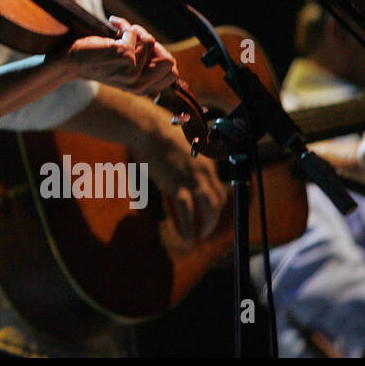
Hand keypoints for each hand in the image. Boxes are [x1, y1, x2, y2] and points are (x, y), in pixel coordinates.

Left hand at [65, 17, 176, 94]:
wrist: (69, 61)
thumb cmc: (95, 62)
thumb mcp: (124, 71)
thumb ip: (144, 68)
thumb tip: (167, 58)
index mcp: (141, 89)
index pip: (172, 73)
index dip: (161, 55)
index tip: (143, 47)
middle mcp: (138, 84)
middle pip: (168, 60)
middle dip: (153, 43)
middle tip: (134, 37)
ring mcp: (131, 71)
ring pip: (151, 41)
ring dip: (135, 29)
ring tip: (119, 29)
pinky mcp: (124, 56)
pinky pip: (135, 33)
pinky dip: (123, 24)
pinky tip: (112, 24)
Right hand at [134, 111, 226, 244]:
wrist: (146, 127)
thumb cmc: (157, 130)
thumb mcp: (181, 142)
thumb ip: (188, 156)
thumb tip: (183, 164)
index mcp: (206, 161)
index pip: (218, 188)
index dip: (215, 204)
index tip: (207, 212)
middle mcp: (204, 172)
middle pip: (217, 201)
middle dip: (213, 218)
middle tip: (205, 229)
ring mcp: (191, 179)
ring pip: (208, 210)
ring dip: (206, 227)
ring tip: (198, 237)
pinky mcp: (176, 185)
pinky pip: (187, 213)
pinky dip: (188, 228)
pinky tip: (186, 238)